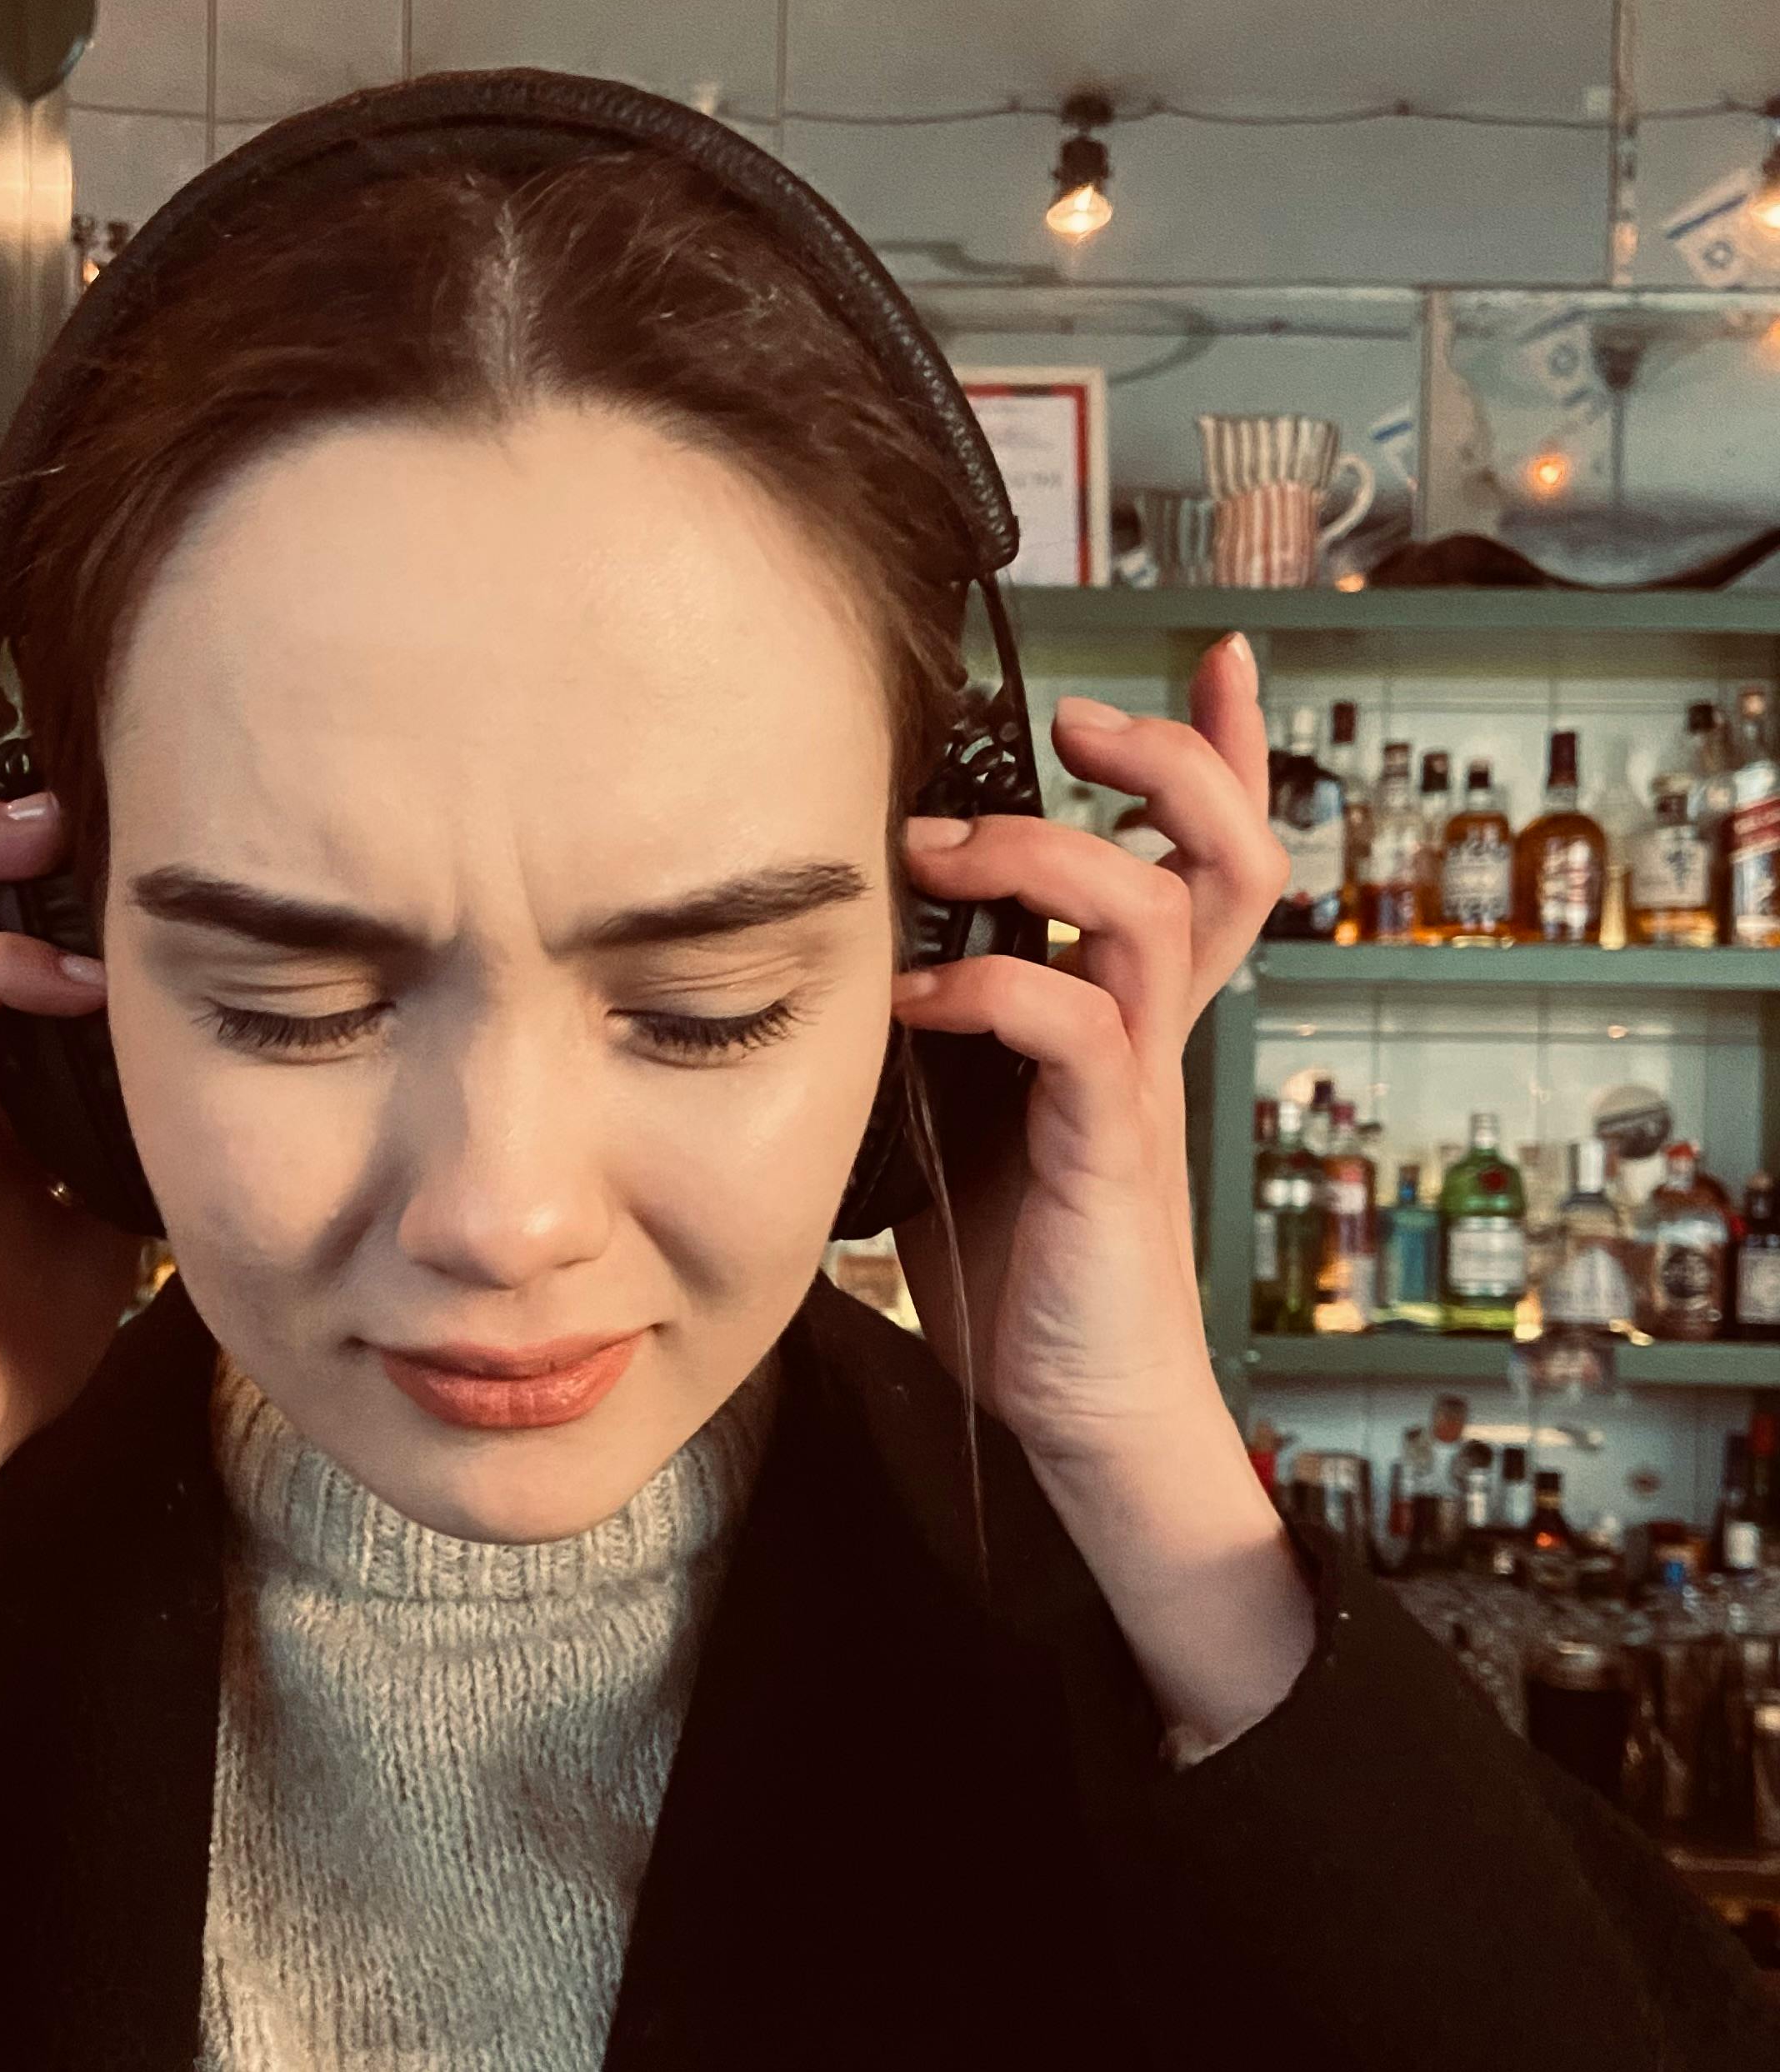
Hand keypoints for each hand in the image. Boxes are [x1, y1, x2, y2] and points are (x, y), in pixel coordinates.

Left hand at [887, 631, 1281, 1471]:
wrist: (1077, 1414)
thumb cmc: (1016, 1274)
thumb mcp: (963, 1119)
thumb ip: (937, 1035)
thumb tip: (843, 954)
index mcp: (1127, 1017)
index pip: (1205, 858)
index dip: (1225, 751)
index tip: (1216, 656)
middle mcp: (1151, 1034)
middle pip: (1227, 853)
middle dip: (1168, 758)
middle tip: (1078, 722)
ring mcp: (1139, 1088)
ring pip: (1150, 910)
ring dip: (1043, 855)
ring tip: (940, 852)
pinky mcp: (1109, 1153)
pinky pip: (1074, 1030)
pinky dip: (990, 989)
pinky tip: (914, 1000)